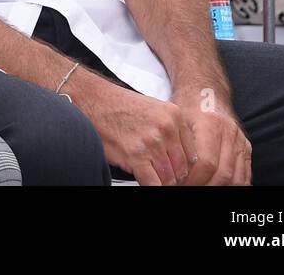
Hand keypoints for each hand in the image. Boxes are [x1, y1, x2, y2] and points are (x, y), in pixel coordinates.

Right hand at [74, 78, 196, 185]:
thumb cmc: (118, 106)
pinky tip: (142, 178)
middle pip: (182, 168)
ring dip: (160, 181)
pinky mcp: (135, 155)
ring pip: (169, 179)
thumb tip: (179, 161)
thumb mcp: (153, 110)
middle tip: (161, 176)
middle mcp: (166, 128)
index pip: (192, 155)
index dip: (183, 168)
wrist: (91, 98)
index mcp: (174, 116)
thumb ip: (171, 133)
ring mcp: (151, 142)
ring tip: (150, 175)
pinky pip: (152, 183)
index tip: (176, 173)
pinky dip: (150, 185)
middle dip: (172, 177)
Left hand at [174, 89, 251, 184]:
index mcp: (211, 124)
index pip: (206, 163)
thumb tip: (171, 173)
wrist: (206, 93)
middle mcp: (230, 132)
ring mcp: (241, 141)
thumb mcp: (177, 121)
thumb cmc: (187, 107)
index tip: (179, 184)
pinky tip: (216, 186)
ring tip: (200, 188)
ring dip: (217, 188)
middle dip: (204, 186)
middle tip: (187, 189)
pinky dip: (231, 186)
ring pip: (235, 178)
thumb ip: (178, 146)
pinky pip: (244, 176)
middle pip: (222, 173)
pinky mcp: (246, 148)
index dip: (193, 179)